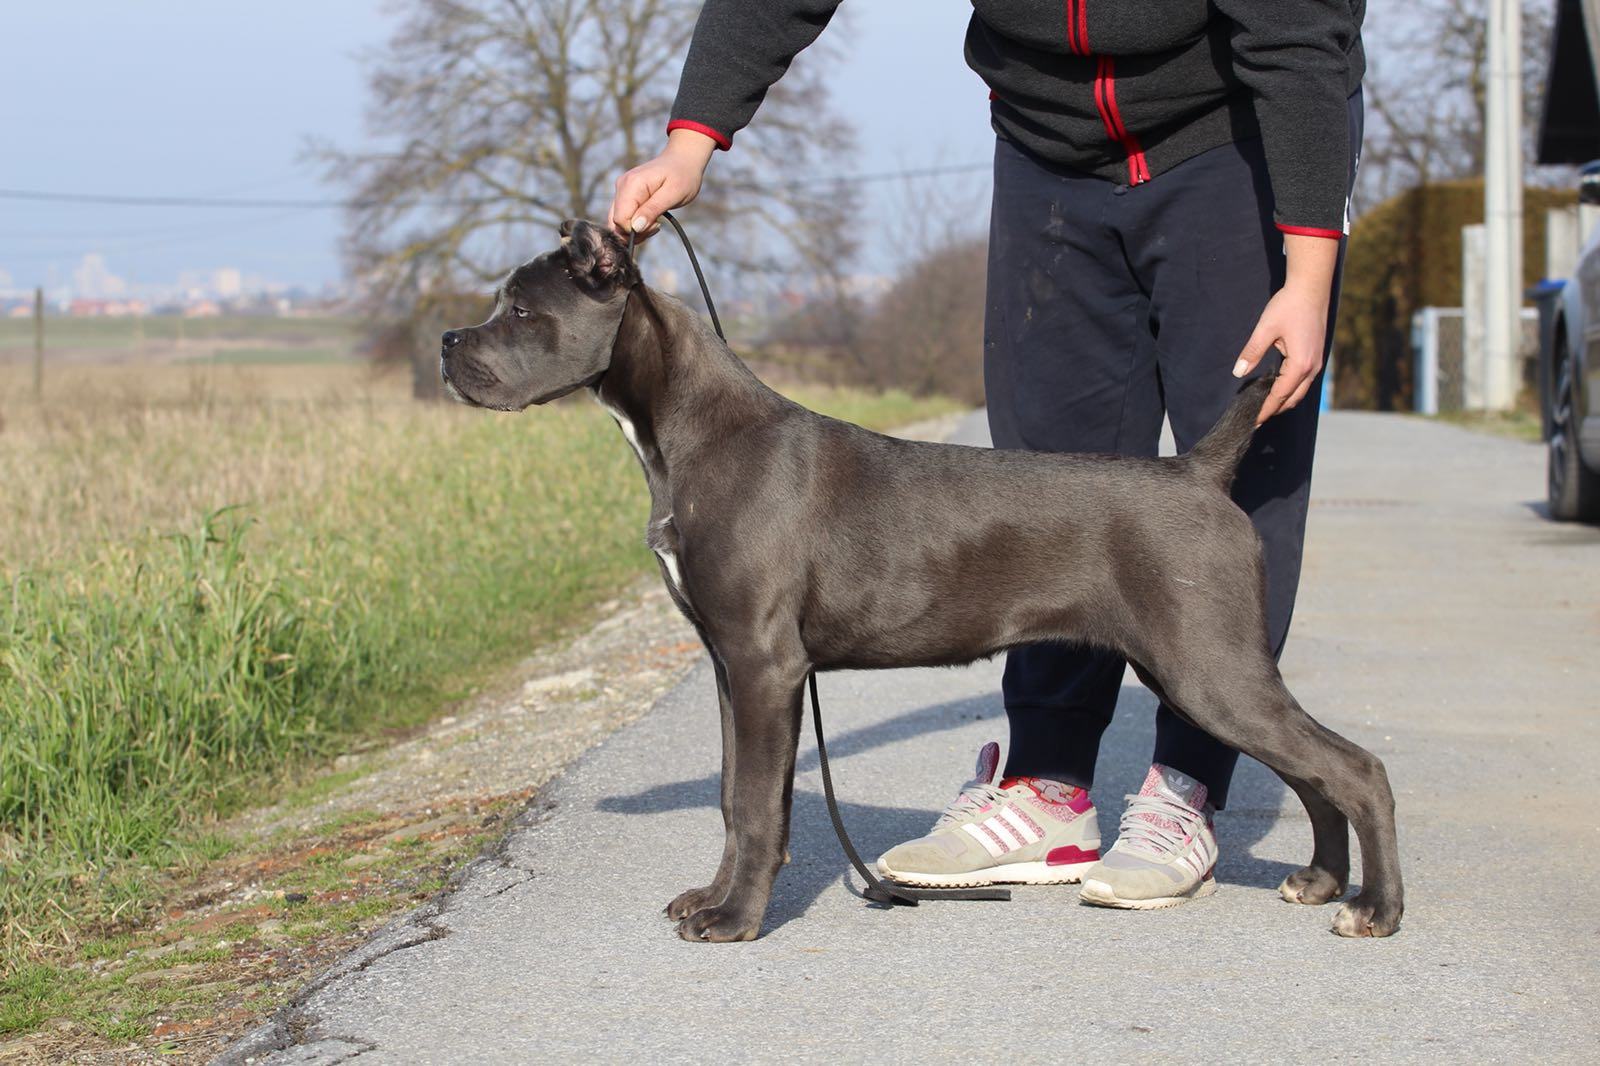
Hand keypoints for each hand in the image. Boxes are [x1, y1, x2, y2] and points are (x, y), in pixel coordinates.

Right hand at [609, 129, 716, 239]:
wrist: (683, 160)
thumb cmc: (682, 176)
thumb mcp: (673, 195)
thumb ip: (652, 210)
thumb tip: (635, 227)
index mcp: (631, 184)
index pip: (620, 219)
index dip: (636, 230)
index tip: (656, 226)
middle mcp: (621, 186)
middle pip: (616, 222)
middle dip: (636, 231)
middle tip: (657, 225)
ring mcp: (622, 189)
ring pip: (617, 221)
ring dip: (636, 229)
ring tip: (655, 222)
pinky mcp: (625, 194)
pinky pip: (623, 216)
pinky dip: (635, 223)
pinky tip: (651, 218)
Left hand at [1232, 233, 1338, 423]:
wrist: (1311, 288)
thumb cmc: (1288, 306)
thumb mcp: (1265, 329)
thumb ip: (1252, 352)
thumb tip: (1238, 372)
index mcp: (1300, 364)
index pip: (1280, 396)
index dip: (1266, 410)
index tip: (1253, 421)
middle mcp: (1312, 367)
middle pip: (1292, 399)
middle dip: (1274, 409)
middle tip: (1256, 418)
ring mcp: (1317, 362)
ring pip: (1300, 391)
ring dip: (1284, 400)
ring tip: (1265, 406)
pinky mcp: (1317, 356)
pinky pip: (1304, 381)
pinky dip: (1291, 389)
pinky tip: (1277, 387)